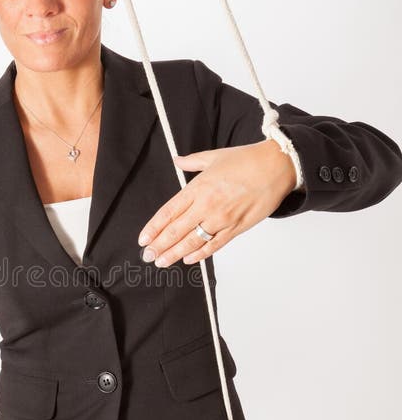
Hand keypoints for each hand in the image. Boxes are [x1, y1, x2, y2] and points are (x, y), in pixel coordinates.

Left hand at [137, 138, 297, 267]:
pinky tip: (188, 260)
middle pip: (176, 230)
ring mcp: (222, 218)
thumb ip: (192, 162)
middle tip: (147, 256)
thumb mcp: (214, 157)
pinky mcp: (237, 227)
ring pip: (192, 241)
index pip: (168, 212)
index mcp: (198, 187)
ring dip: (175, 253)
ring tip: (162, 262)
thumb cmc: (247, 160)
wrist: (276, 166)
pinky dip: (200, 254)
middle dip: (159, 245)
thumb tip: (177, 160)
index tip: (143, 239)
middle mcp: (207, 205)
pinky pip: (214, 245)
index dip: (153, 228)